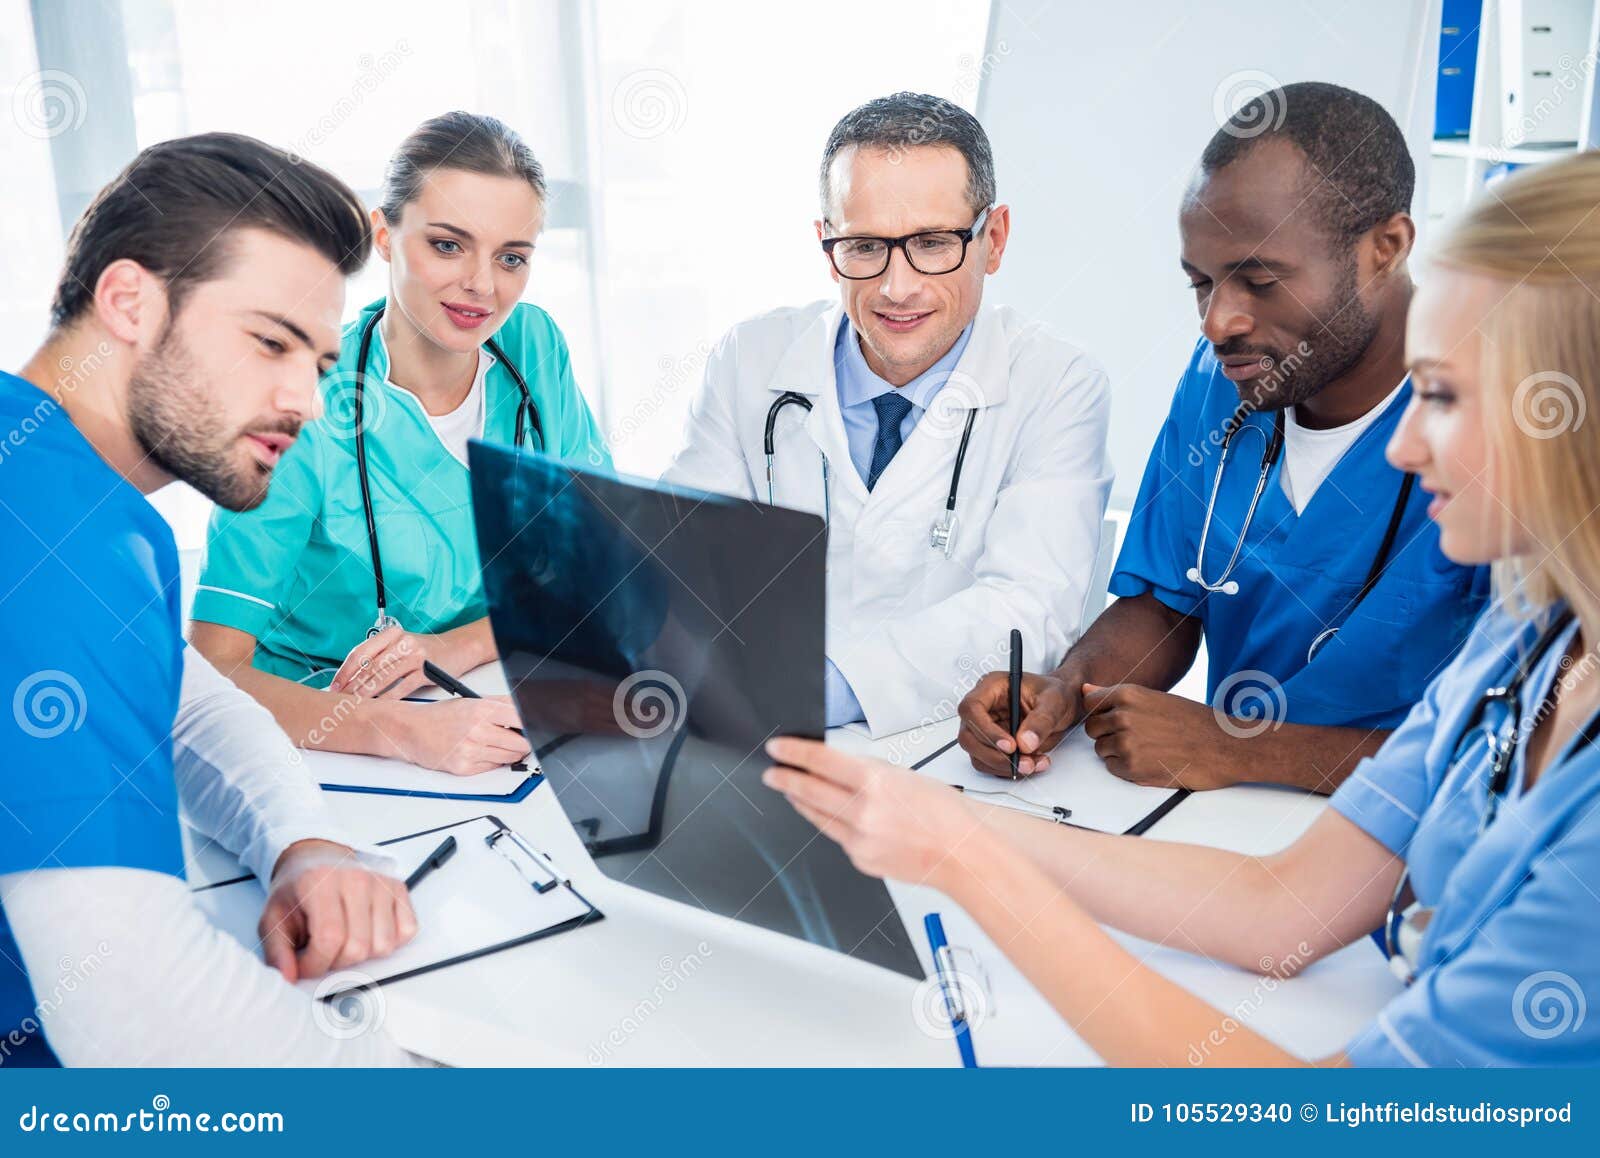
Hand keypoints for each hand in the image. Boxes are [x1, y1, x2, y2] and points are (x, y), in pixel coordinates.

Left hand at [258, 839, 416, 982]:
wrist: (316, 859)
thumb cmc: (298, 890)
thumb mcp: (274, 919)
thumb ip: (277, 952)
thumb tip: (288, 977)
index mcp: (320, 883)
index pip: (329, 939)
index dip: (315, 964)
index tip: (305, 964)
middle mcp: (355, 880)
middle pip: (358, 947)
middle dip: (336, 962)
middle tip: (323, 951)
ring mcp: (380, 883)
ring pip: (383, 945)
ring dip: (363, 955)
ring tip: (345, 940)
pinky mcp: (398, 888)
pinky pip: (407, 931)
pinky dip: (390, 941)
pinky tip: (369, 932)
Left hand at [328, 625, 443, 699]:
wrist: (457, 648)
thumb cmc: (424, 650)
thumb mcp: (401, 644)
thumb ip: (380, 655)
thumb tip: (352, 677)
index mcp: (392, 633)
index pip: (361, 652)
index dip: (345, 671)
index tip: (335, 685)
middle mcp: (403, 642)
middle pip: (369, 667)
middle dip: (352, 686)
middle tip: (340, 699)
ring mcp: (415, 656)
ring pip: (382, 678)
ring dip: (365, 694)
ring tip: (353, 704)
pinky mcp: (425, 672)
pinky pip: (400, 688)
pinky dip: (386, 699)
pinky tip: (377, 706)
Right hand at [392, 696, 531, 775]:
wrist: (411, 731)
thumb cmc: (441, 716)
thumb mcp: (472, 701)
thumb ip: (501, 704)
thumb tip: (527, 709)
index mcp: (481, 710)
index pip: (522, 720)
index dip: (532, 726)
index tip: (536, 728)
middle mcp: (477, 731)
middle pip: (521, 744)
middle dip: (524, 742)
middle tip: (520, 739)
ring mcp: (471, 751)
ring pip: (510, 758)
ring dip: (511, 753)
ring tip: (499, 744)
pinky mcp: (464, 768)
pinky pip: (493, 767)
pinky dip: (493, 761)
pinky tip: (483, 751)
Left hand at [761, 737, 984, 890]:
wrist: (961, 853)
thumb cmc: (944, 813)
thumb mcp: (904, 776)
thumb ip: (868, 771)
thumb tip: (839, 766)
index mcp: (874, 783)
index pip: (820, 761)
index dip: (793, 753)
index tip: (777, 749)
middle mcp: (862, 813)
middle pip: (808, 790)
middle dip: (785, 779)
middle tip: (772, 773)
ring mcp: (859, 840)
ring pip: (817, 816)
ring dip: (801, 801)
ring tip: (791, 791)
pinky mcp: (860, 859)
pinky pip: (836, 837)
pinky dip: (829, 823)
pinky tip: (829, 816)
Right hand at [957, 670, 1080, 776]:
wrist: (1064, 705)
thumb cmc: (1055, 694)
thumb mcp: (1054, 701)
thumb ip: (1041, 720)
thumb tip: (1025, 742)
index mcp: (991, 687)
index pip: (972, 708)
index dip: (986, 729)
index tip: (1010, 745)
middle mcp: (984, 708)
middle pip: (968, 736)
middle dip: (994, 755)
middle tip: (1021, 761)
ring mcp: (985, 728)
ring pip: (977, 755)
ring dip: (1004, 766)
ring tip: (1032, 763)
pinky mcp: (992, 746)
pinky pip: (990, 764)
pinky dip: (1009, 770)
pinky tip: (1032, 763)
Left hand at [1080, 683, 1244, 789]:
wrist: (1224, 746)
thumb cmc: (1193, 721)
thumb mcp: (1154, 698)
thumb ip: (1116, 696)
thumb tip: (1085, 689)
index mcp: (1128, 694)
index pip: (1089, 702)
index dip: (1100, 712)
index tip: (1113, 717)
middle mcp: (1122, 716)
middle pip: (1092, 728)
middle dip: (1107, 733)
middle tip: (1137, 736)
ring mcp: (1125, 743)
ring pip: (1100, 749)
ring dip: (1117, 751)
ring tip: (1147, 748)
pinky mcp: (1131, 768)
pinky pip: (1112, 767)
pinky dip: (1125, 768)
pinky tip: (1149, 761)